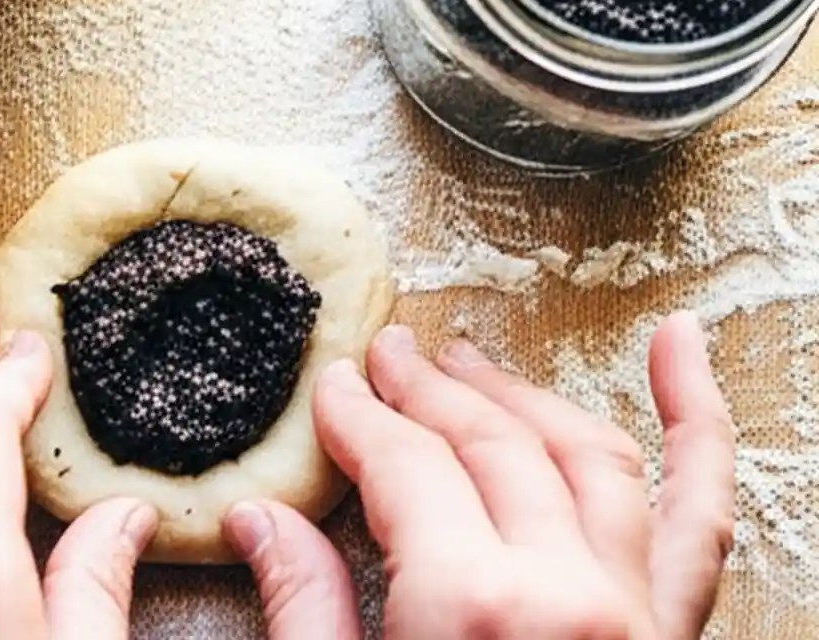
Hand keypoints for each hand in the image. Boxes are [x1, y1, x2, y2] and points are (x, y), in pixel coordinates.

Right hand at [226, 311, 734, 639]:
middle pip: (487, 444)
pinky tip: (684, 351)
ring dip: (523, 392)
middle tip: (389, 357)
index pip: (404, 465)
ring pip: (583, 452)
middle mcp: (565, 593)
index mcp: (470, 611)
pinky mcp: (674, 631)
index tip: (335, 388)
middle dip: (427, 389)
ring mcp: (636, 610)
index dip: (359, 414)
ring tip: (474, 359)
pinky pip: (701, 510)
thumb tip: (261, 521)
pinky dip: (698, 421)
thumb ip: (303, 609)